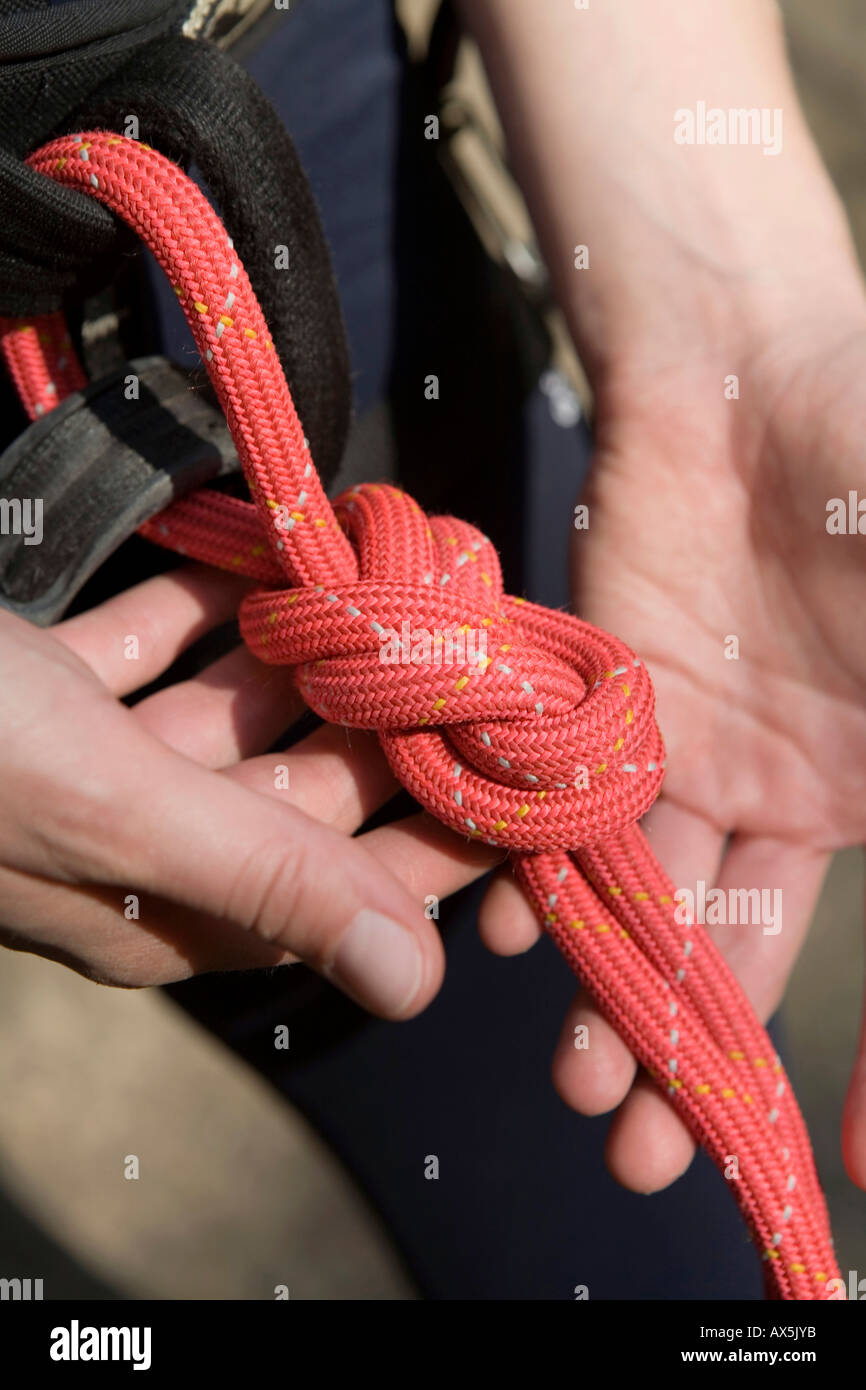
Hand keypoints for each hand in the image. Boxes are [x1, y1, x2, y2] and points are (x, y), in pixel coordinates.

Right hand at [0, 564, 498, 1009]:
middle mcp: (136, 847)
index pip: (344, 887)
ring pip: (229, 712)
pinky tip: (256, 561)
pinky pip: (152, 647)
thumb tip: (415, 986)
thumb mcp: (112, 808)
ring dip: (301, 653)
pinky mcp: (47, 690)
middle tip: (471, 646)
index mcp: (162, 908)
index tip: (523, 771)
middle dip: (385, 717)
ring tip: (381, 588)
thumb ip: (265, 879)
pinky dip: (203, 607)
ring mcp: (88, 764)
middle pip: (300, 790)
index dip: (438, 835)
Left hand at [477, 300, 865, 1191]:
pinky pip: (563, 813)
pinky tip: (520, 938)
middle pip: (733, 952)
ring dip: (608, 992)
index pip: (824, 944)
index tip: (820, 1154)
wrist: (755, 380)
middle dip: (690, 1051)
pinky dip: (538, 879)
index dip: (833, 1053)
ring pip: (642, 900)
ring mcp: (689, 753)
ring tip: (582, 1082)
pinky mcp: (602, 706)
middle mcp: (787, 793)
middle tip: (642, 1151)